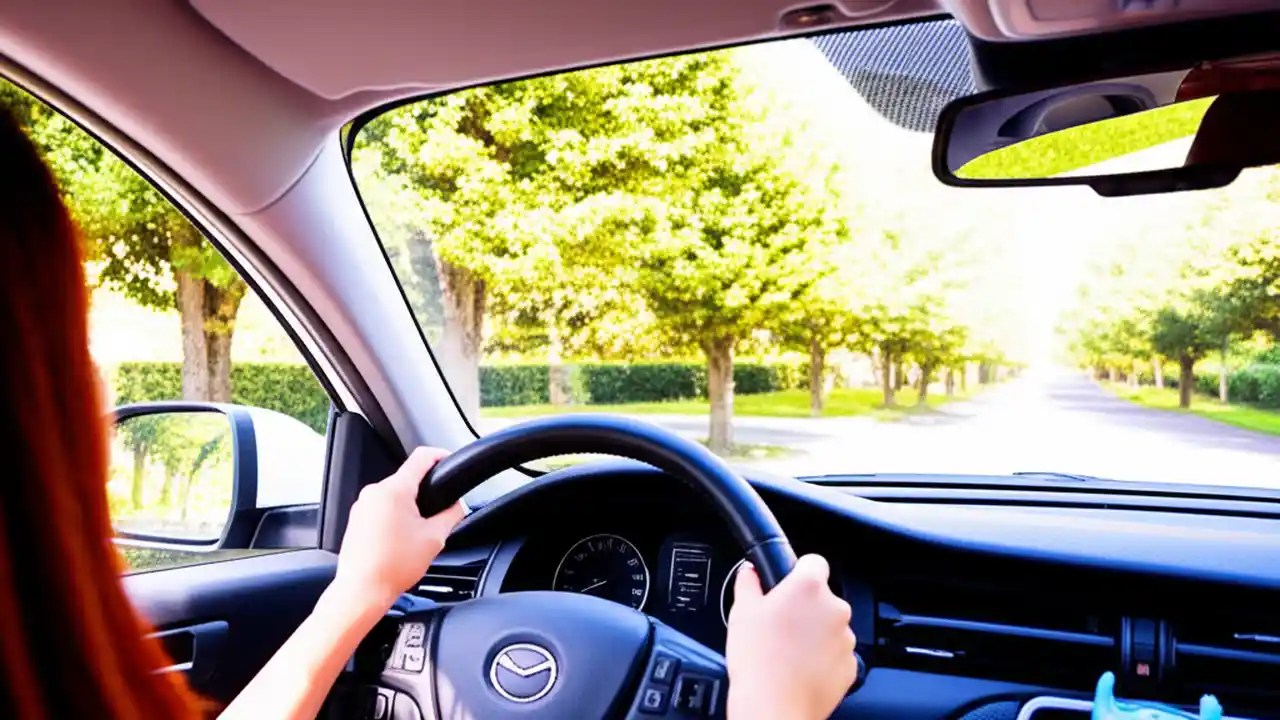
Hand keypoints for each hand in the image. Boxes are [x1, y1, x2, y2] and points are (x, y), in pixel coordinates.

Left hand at [332, 447, 464, 609]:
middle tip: (439, 514)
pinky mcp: (356, 519)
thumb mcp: (434, 538)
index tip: (448, 460)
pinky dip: (394, 518)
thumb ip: (452, 514)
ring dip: (409, 508)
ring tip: (417, 534)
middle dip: (425, 493)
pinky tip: (400, 541)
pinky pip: (381, 509)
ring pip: (394, 496)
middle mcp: (374, 492)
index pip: (421, 457)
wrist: (362, 590)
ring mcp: (362, 506)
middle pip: (408, 479)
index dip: (440, 455)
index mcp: (394, 490)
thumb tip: (458, 505)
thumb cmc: (392, 567)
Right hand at [725, 555, 856, 719]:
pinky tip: (799, 667)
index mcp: (808, 587)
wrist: (774, 706)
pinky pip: (836, 653)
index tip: (787, 585)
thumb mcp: (741, 612)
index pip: (813, 562)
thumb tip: (750, 572)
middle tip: (779, 624)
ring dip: (814, 633)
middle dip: (804, 607)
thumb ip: (748, 582)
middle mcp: (835, 608)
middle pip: (822, 597)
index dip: (798, 571)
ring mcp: (846, 638)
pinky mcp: (851, 664)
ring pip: (830, 626)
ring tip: (787, 650)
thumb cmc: (758, 660)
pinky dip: (822, 657)